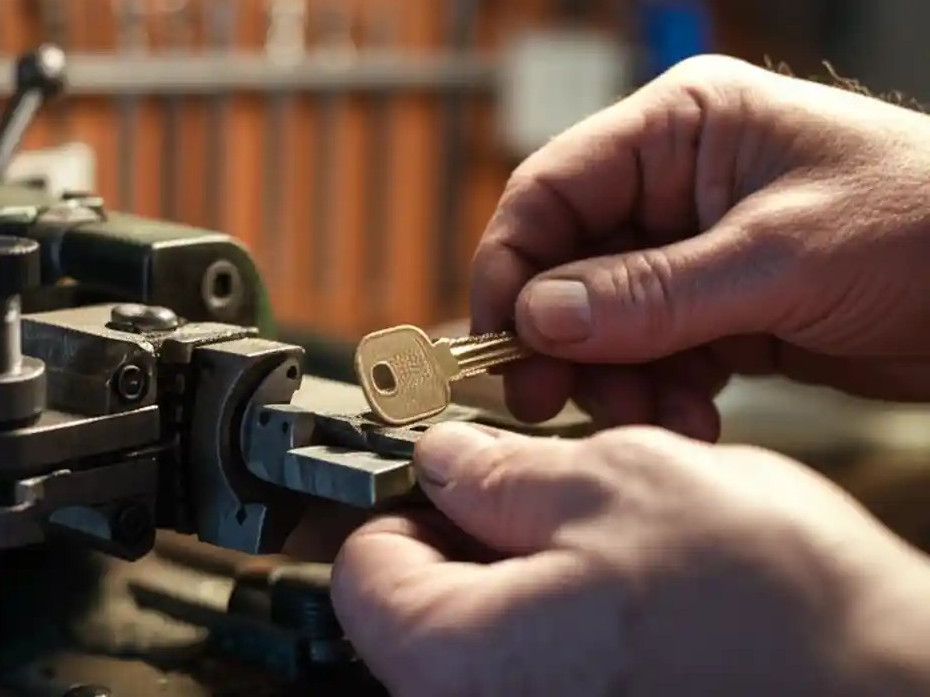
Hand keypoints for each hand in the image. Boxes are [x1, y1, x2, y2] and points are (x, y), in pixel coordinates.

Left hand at [330, 423, 929, 696]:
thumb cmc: (773, 609)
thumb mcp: (619, 483)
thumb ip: (502, 473)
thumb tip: (444, 460)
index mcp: (454, 663)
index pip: (362, 572)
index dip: (403, 504)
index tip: (453, 477)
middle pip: (421, 614)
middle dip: (473, 541)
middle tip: (546, 498)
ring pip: (489, 645)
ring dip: (531, 580)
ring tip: (612, 548)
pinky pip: (546, 678)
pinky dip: (571, 630)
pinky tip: (635, 598)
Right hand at [473, 55, 929, 439]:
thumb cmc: (927, 226)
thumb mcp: (782, 257)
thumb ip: (653, 291)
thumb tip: (539, 319)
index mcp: (682, 130)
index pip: (552, 189)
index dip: (512, 266)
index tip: (501, 343)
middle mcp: (677, 184)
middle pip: (569, 262)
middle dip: (564, 339)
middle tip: (554, 404)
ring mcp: (698, 248)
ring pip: (606, 320)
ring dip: (616, 378)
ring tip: (651, 421)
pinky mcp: (723, 306)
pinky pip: (656, 353)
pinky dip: (660, 393)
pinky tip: (692, 421)